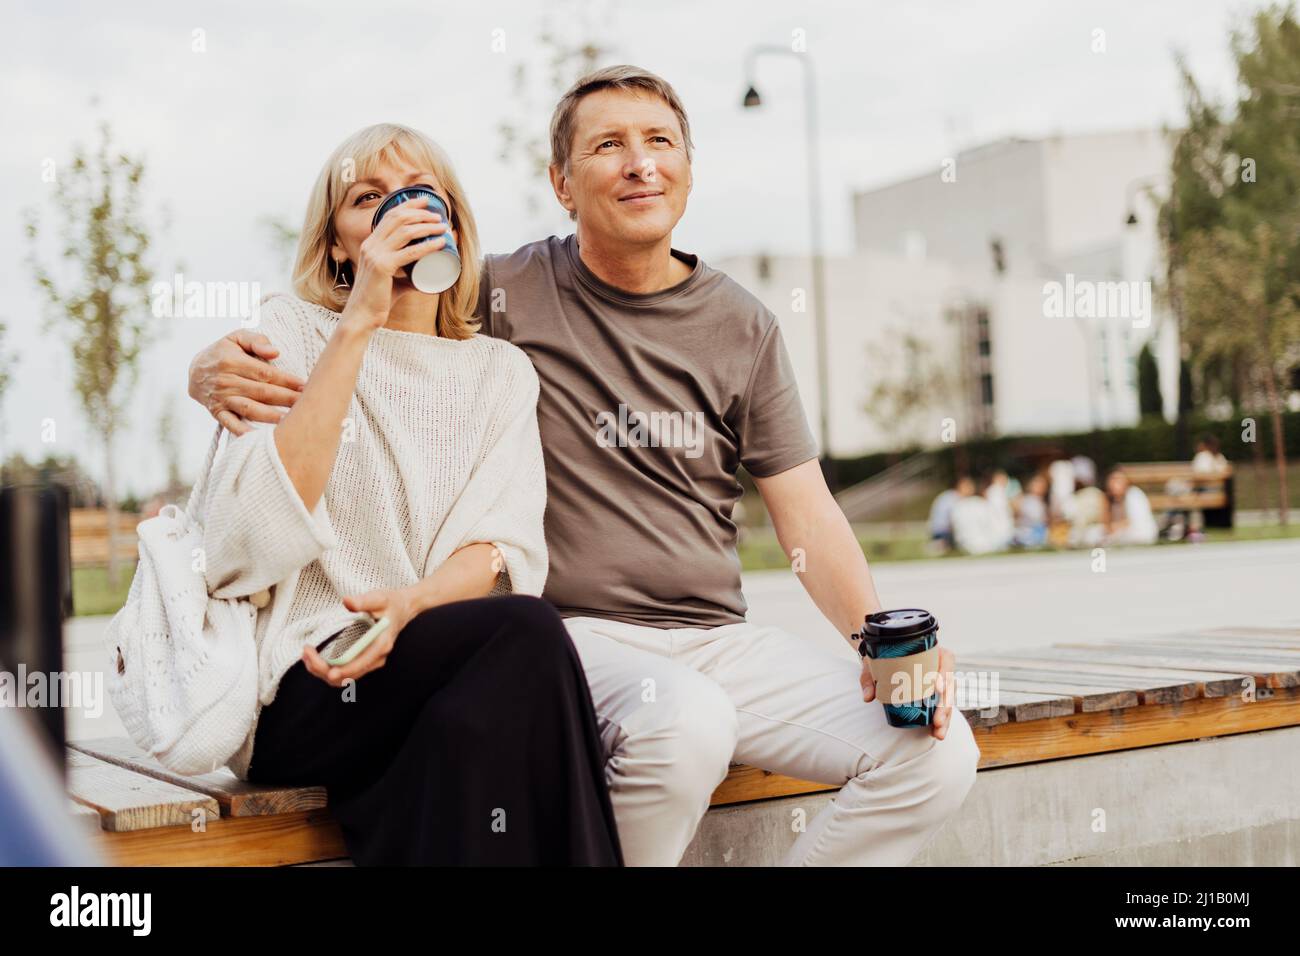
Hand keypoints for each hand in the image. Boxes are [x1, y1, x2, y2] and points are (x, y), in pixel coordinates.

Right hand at [188, 330, 304, 434]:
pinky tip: (260, 439)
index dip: (287, 381)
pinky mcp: (217, 412)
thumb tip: (275, 352)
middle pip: (262, 392)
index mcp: (232, 361)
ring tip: (291, 421)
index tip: (305, 386)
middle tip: (308, 404)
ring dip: (271, 416)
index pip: (266, 373)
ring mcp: (222, 398)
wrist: (194, 370)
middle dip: (287, 399)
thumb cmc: (222, 352)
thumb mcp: (236, 337)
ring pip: (250, 409)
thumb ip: (256, 341)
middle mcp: (226, 381)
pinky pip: (231, 424)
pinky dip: (244, 433)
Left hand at [301, 586, 421, 686]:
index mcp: (381, 644)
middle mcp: (377, 657)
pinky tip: (314, 658)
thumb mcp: (379, 597)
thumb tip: (347, 602)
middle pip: (349, 675)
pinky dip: (327, 669)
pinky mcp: (363, 661)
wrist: (402, 608)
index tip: (328, 671)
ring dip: (322, 672)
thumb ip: (364, 601)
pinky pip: (344, 672)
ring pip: (344, 678)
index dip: (345, 670)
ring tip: (306, 656)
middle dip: (324, 670)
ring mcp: (370, 661)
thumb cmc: (390, 603)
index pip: (362, 663)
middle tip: (306, 653)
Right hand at [342, 196, 449, 327]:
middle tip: (438, 217)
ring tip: (442, 227)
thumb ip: (408, 277)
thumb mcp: (394, 282)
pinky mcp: (382, 267)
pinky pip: (409, 252)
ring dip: (426, 225)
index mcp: (370, 243)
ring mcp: (375, 255)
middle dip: (421, 212)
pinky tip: (440, 243)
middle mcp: (371, 245)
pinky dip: (427, 246)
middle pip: (398, 218)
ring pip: (405, 231)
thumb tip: (426, 278)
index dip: (409, 205)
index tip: (426, 201)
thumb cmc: (379, 300)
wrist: (363, 316)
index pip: (389, 215)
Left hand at [861, 645, 956, 740]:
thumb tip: (867, 697)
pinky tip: (937, 732)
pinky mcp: (934, 694)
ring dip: (946, 717)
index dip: (945, 673)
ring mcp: (938, 681)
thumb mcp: (873, 665)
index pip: (946, 659)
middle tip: (937, 721)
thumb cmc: (880, 659)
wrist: (880, 659)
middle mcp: (938, 666)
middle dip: (946, 705)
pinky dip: (941, 720)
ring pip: (949, 699)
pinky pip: (942, 707)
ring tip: (939, 733)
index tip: (938, 688)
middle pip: (950, 684)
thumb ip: (868, 679)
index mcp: (929, 652)